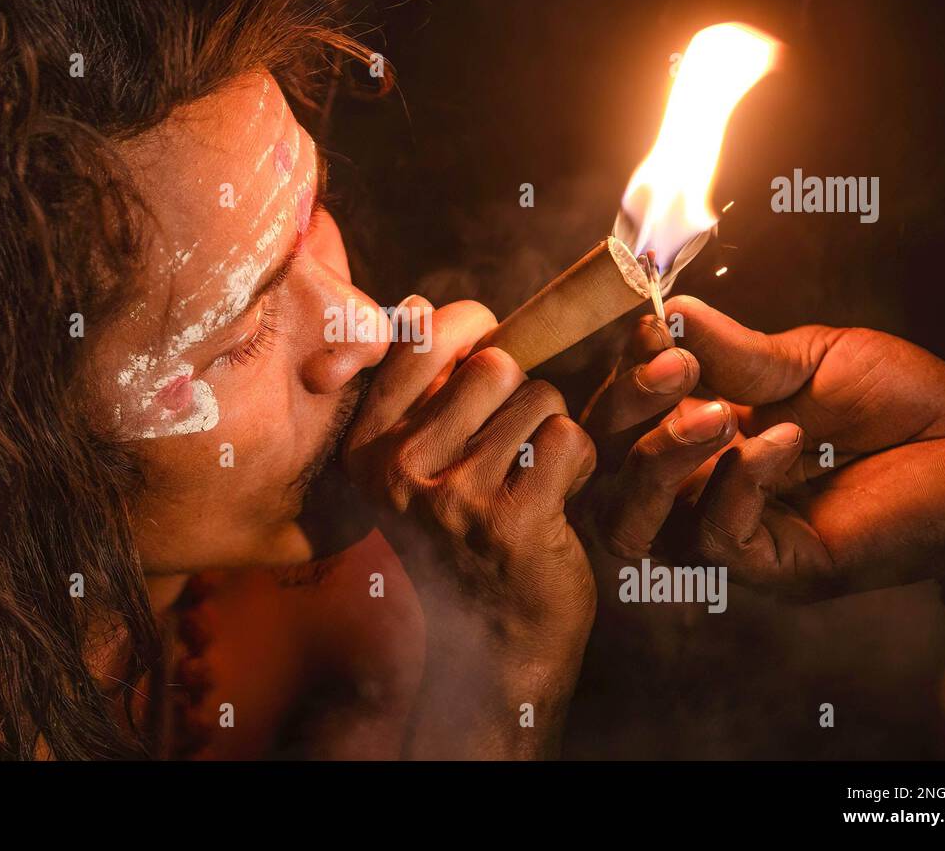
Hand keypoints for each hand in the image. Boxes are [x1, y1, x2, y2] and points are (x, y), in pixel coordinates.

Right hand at [343, 298, 596, 756]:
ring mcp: (450, 496)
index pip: (422, 335)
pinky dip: (577, 461)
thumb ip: (415, 387)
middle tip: (511, 447)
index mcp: (366, 445)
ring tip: (532, 477)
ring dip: (552, 431)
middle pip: (493, 364)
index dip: (472, 329)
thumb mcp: (418, 464)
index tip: (488, 363)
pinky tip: (556, 497)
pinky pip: (566, 438)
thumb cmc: (465, 535)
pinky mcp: (508, 519)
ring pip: (537, 398)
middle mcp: (396, 469)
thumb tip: (417, 304)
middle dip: (521, 396)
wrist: (496, 641)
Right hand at [647, 297, 944, 599]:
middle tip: (674, 366)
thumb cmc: (898, 403)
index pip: (617, 418)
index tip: (648, 326)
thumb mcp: (807, 359)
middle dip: (624, 413)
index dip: (619, 375)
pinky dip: (736, 484)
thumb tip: (666, 311)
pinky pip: (715, 538)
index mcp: (698, 433)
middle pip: (604, 473)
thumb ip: (733, 351)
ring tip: (716, 412)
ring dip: (658, 461)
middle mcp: (697, 485)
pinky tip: (784, 441)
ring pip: (635, 522)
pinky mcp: (771, 565)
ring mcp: (729, 529)